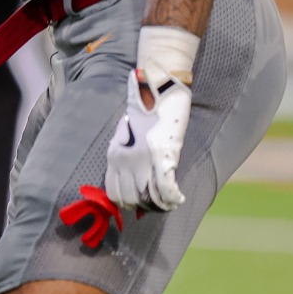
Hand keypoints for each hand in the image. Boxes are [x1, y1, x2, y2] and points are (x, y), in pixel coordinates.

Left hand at [105, 66, 191, 210]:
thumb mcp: (126, 133)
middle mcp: (123, 160)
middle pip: (129, 200)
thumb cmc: (144, 109)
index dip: (127, 203)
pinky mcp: (161, 155)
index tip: (139, 203)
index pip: (113, 192)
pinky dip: (172, 198)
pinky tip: (179, 198)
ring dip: (160, 205)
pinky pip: (165, 188)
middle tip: (156, 203)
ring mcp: (141, 159)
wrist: (155, 87)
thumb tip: (131, 177)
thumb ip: (126, 154)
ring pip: (147, 199)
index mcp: (113, 154)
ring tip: (169, 202)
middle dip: (143, 206)